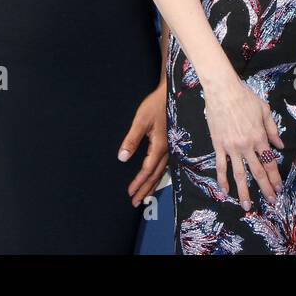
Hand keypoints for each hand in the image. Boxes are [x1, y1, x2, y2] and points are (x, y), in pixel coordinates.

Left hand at [120, 83, 168, 207]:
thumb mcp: (140, 121)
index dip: (138, 182)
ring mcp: (171, 147)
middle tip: (137, 202)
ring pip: (162, 171)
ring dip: (153, 184)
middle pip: (156, 175)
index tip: (130, 193)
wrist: (172, 93)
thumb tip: (122, 158)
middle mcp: (167, 150)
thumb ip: (131, 140)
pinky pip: (165, 165)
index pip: (147, 170)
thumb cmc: (155, 105)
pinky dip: (159, 175)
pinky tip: (156, 178)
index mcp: (159, 146)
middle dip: (146, 189)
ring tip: (146, 196)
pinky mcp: (171, 143)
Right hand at [203, 78, 284, 210]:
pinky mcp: (218, 145)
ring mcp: (231, 147)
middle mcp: (247, 146)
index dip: (275, 177)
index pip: (270, 162)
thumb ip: (273, 129)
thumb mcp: (265, 110)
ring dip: (244, 191)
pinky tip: (224, 191)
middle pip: (257, 172)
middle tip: (270, 202)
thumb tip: (280, 146)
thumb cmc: (245, 98)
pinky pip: (221, 165)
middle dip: (265, 188)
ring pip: (239, 174)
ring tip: (247, 206)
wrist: (223, 91)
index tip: (279, 188)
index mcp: (260, 137)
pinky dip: (222, 179)